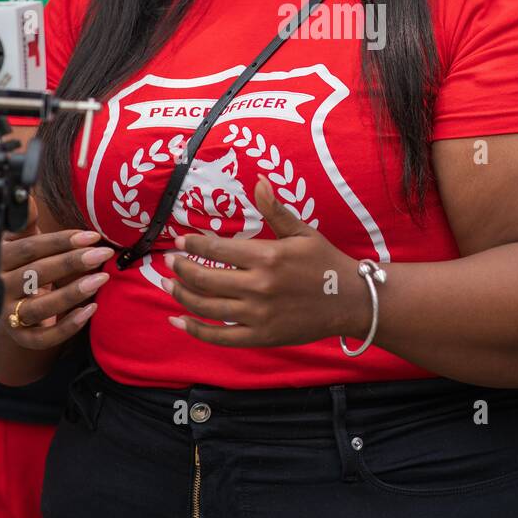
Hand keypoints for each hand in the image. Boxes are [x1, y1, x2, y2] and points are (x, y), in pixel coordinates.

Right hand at [0, 195, 113, 350]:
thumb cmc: (18, 262)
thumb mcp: (17, 239)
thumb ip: (24, 220)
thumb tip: (26, 196)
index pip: (30, 248)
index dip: (61, 241)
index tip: (92, 236)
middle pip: (36, 275)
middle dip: (72, 263)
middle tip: (103, 254)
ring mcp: (6, 314)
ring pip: (38, 308)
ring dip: (71, 294)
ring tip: (100, 279)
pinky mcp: (18, 335)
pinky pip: (42, 338)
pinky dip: (67, 327)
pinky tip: (90, 310)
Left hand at [163, 176, 372, 347]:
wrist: (350, 301)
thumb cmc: (325, 263)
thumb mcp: (302, 232)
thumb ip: (275, 209)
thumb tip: (258, 181)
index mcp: (266, 257)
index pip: (216, 250)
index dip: (193, 246)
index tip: (179, 242)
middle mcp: (258, 286)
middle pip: (204, 278)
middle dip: (180, 269)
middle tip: (167, 262)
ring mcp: (257, 315)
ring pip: (206, 307)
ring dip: (181, 295)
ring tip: (168, 285)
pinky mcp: (260, 337)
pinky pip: (219, 336)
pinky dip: (195, 330)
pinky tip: (178, 321)